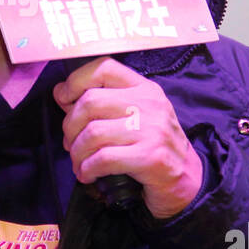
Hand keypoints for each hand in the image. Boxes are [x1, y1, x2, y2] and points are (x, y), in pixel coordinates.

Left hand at [54, 57, 205, 219]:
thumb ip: (101, 104)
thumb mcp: (134, 117)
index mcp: (144, 88)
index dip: (76, 81)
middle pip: (90, 102)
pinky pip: (103, 159)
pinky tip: (87, 174)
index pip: (104, 68)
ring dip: (77, 153)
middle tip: (70, 144)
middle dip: (70, 126)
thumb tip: (61, 94)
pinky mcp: (150, 157)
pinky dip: (87, 169)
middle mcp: (149, 104)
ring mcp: (152, 130)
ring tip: (78, 164)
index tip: (63, 98)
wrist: (187, 181)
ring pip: (93, 133)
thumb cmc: (152, 147)